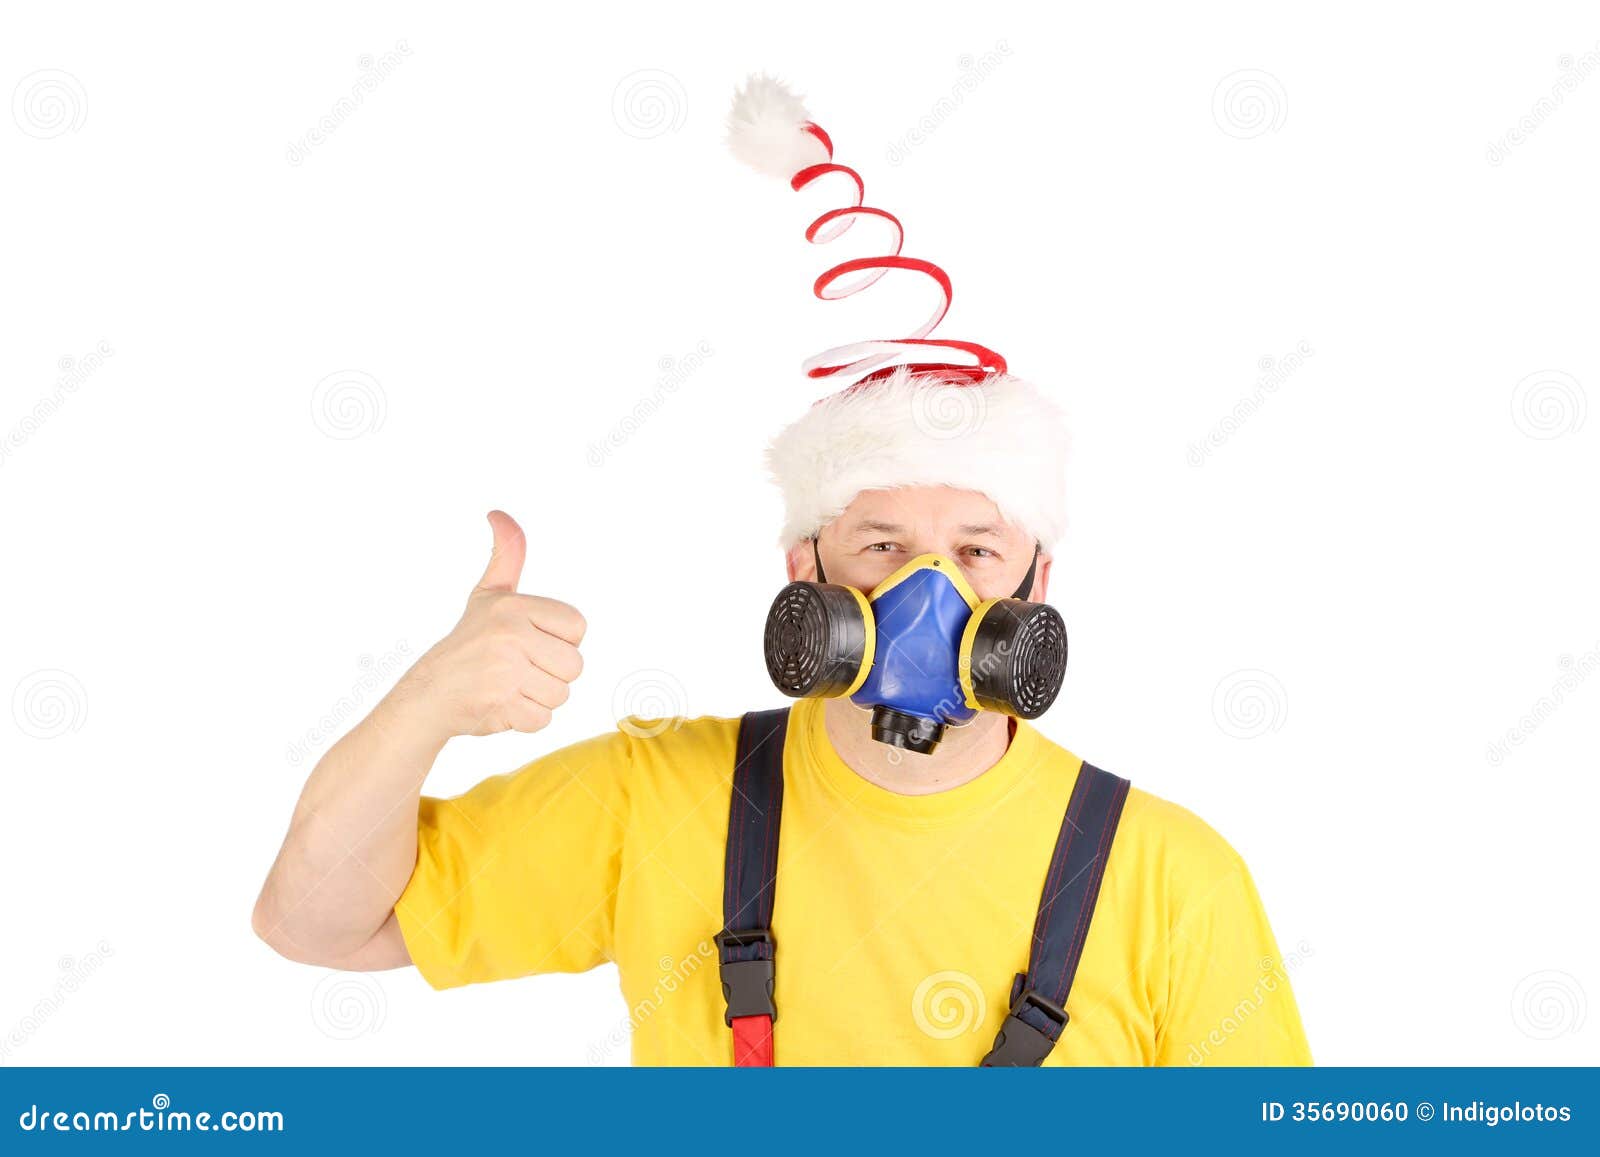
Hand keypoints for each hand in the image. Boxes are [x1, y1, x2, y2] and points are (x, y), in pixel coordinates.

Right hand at [397, 510, 586, 738]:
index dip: (560, 640)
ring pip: (561, 694)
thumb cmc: (468, 644)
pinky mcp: (500, 705)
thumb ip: (507, 554)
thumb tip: (498, 514)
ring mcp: (505, 672)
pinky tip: (501, 705)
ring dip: (538, 697)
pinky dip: (525, 719)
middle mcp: (510, 635)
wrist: (428, 695)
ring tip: (509, 686)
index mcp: (513, 607)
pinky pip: (543, 719)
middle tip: (519, 669)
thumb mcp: (488, 594)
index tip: (531, 642)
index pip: (578, 627)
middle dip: (551, 673)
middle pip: (575, 665)